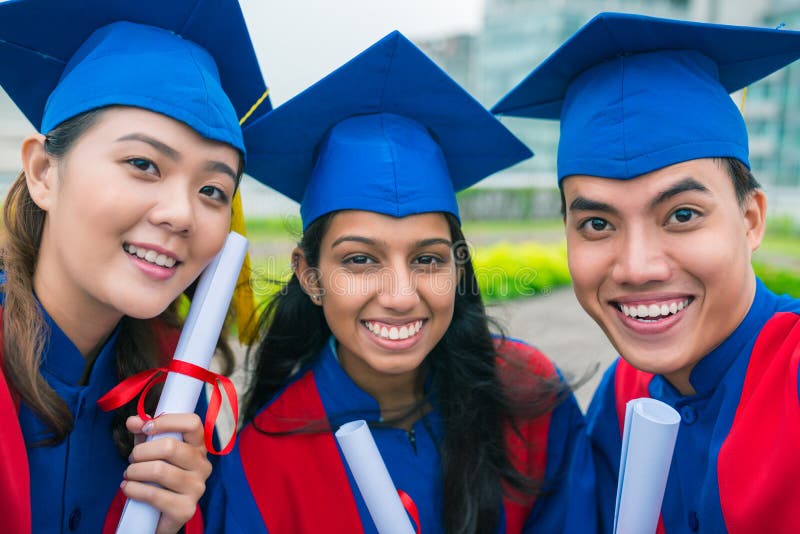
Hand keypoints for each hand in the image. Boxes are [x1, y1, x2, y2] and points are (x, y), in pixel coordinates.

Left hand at [123, 414, 211, 533]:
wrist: (159, 516)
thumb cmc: (158, 478)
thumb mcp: (152, 452)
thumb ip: (145, 434)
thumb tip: (133, 420)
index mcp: (199, 447)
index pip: (193, 423)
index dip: (167, 421)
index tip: (146, 427)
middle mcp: (203, 466)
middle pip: (170, 447)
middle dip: (141, 451)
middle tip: (132, 459)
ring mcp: (197, 488)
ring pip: (159, 470)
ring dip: (135, 471)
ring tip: (129, 475)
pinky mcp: (185, 509)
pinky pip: (154, 495)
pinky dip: (133, 489)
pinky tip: (128, 488)